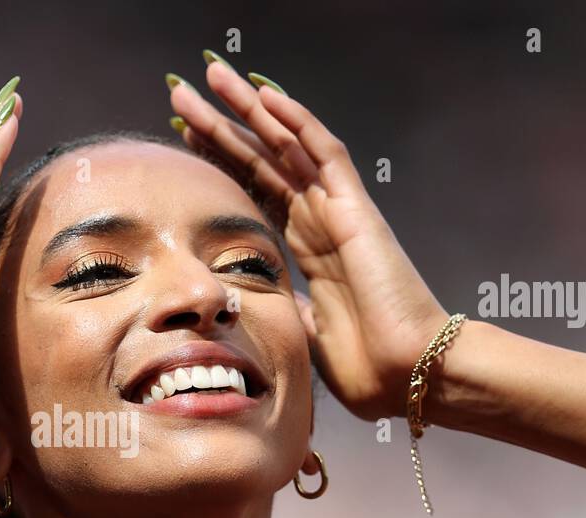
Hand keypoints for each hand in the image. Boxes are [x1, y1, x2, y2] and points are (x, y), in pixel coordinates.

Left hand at [168, 59, 450, 420]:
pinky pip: (325, 153)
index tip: (180, 139)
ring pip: (286, 144)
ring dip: (250, 110)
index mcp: (304, 249)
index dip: (219, 163)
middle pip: (261, 160)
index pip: (253, 192)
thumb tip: (247, 304)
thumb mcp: (301, 332)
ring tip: (213, 74)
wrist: (404, 375)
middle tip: (182, 92)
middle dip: (221, 125)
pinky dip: (297, 122)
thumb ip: (279, 309)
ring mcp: (337, 211)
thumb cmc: (365, 365)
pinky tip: (265, 96)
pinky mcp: (356, 210)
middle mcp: (318, 221)